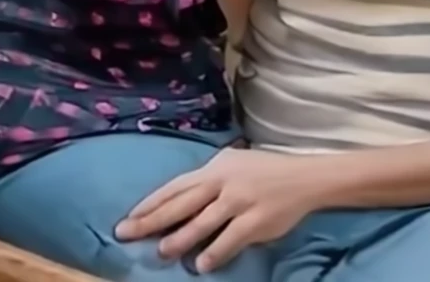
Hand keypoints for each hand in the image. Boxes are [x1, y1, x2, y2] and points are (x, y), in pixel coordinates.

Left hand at [114, 147, 321, 271]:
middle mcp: (223, 182)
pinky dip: (215, 252)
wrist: (303, 178)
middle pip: (181, 203)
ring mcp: (240, 201)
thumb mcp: (232, 163)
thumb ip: (207, 179)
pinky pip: (231, 239)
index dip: (152, 202)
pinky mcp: (256, 221)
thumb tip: (179, 197)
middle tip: (127, 233)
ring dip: (180, 238)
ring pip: (203, 222)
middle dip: (152, 220)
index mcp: (215, 168)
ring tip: (161, 251)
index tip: (130, 216)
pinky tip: (201, 265)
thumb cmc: (263, 171)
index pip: (176, 186)